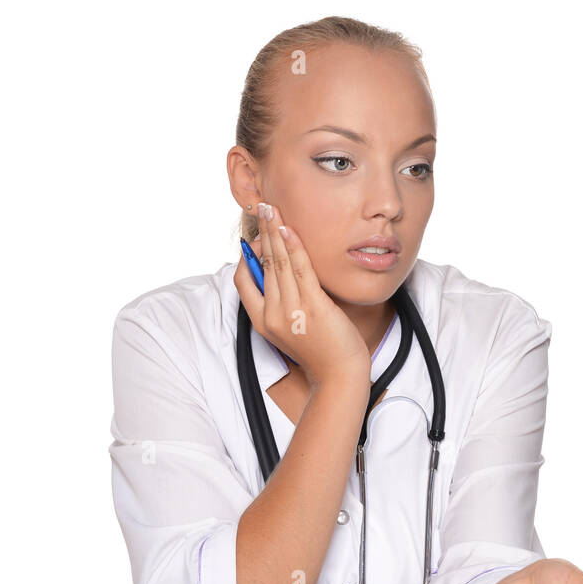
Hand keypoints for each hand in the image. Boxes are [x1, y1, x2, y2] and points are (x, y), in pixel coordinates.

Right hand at [234, 201, 370, 387]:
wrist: (340, 376)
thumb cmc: (322, 352)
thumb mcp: (292, 329)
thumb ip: (282, 305)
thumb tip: (281, 277)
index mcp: (262, 322)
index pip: (242, 282)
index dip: (247, 256)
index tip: (255, 236)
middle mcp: (271, 315)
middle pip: (261, 265)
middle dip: (261, 233)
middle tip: (261, 207)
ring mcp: (291, 311)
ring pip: (277, 263)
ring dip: (273, 232)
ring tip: (271, 209)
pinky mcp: (312, 307)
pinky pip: (299, 270)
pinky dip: (293, 247)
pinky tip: (288, 229)